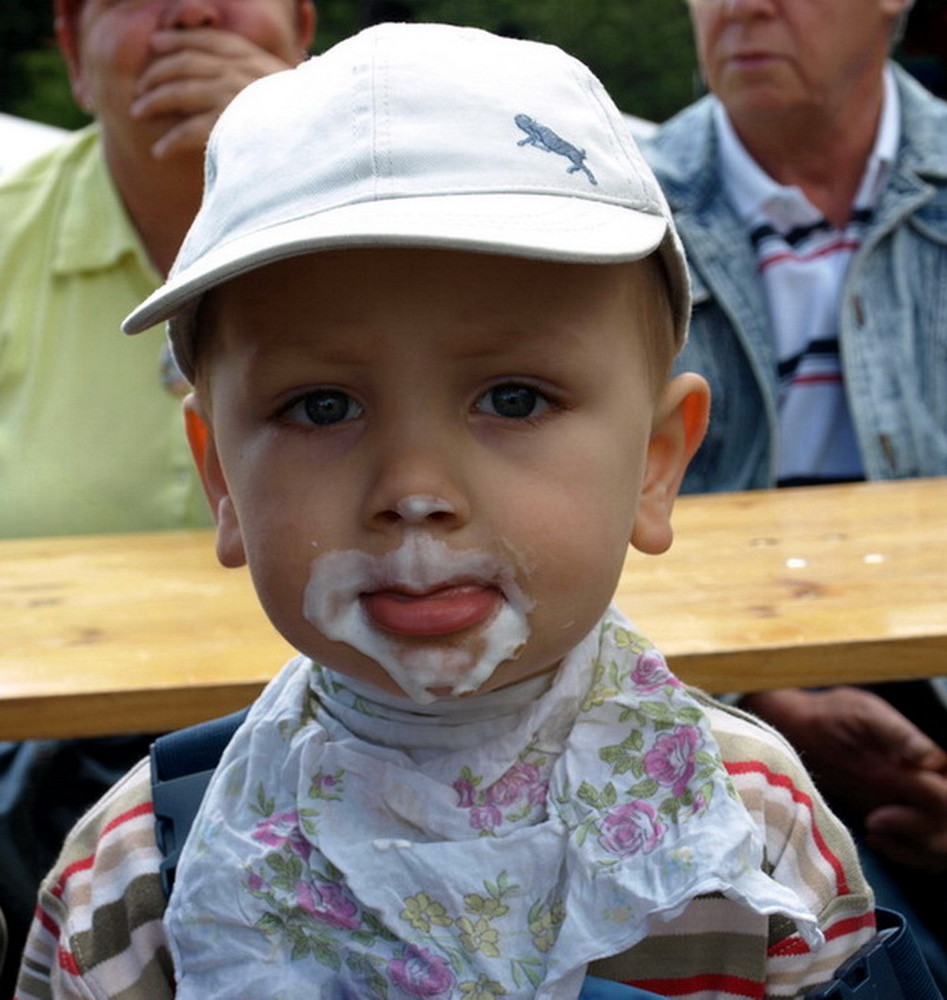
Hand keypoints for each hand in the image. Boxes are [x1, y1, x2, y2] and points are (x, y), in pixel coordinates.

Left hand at [131, 28, 298, 158]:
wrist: (321, 137)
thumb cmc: (306, 120)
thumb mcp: (286, 87)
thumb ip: (260, 77)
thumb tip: (240, 79)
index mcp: (252, 57)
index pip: (207, 39)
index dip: (178, 38)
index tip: (157, 44)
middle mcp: (239, 70)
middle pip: (185, 62)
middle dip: (156, 74)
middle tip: (139, 89)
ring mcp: (232, 96)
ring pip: (179, 91)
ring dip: (153, 102)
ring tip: (138, 113)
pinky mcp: (228, 126)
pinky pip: (188, 131)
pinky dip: (170, 142)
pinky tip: (159, 152)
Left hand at [741, 686, 946, 871]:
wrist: (799, 731)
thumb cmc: (830, 715)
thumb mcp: (863, 713)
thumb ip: (896, 733)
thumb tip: (927, 758)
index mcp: (926, 757)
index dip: (937, 797)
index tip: (904, 788)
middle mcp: (926, 783)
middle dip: (924, 827)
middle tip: (876, 818)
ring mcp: (912, 806)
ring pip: (942, 844)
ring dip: (915, 845)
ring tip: (871, 825)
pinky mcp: (897, 824)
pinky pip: (924, 856)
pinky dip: (906, 856)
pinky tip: (873, 837)